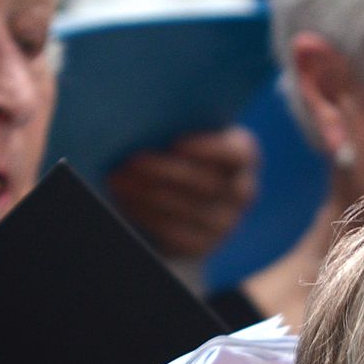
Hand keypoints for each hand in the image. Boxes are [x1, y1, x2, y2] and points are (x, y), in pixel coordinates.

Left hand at [108, 126, 258, 259]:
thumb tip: (143, 118)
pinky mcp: (203, 246)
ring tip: (119, 181)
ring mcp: (226, 223)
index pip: (236, 153)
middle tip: (131, 163)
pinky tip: (127, 204)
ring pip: (189, 211)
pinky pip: (178, 236)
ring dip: (149, 196)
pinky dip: (149, 218)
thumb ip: (176, 124)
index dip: (209, 149)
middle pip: (207, 184)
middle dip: (165, 173)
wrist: (177, 192)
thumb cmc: (176, 149)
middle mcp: (242, 192)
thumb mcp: (183, 131)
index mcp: (243, 156)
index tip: (176, 143)